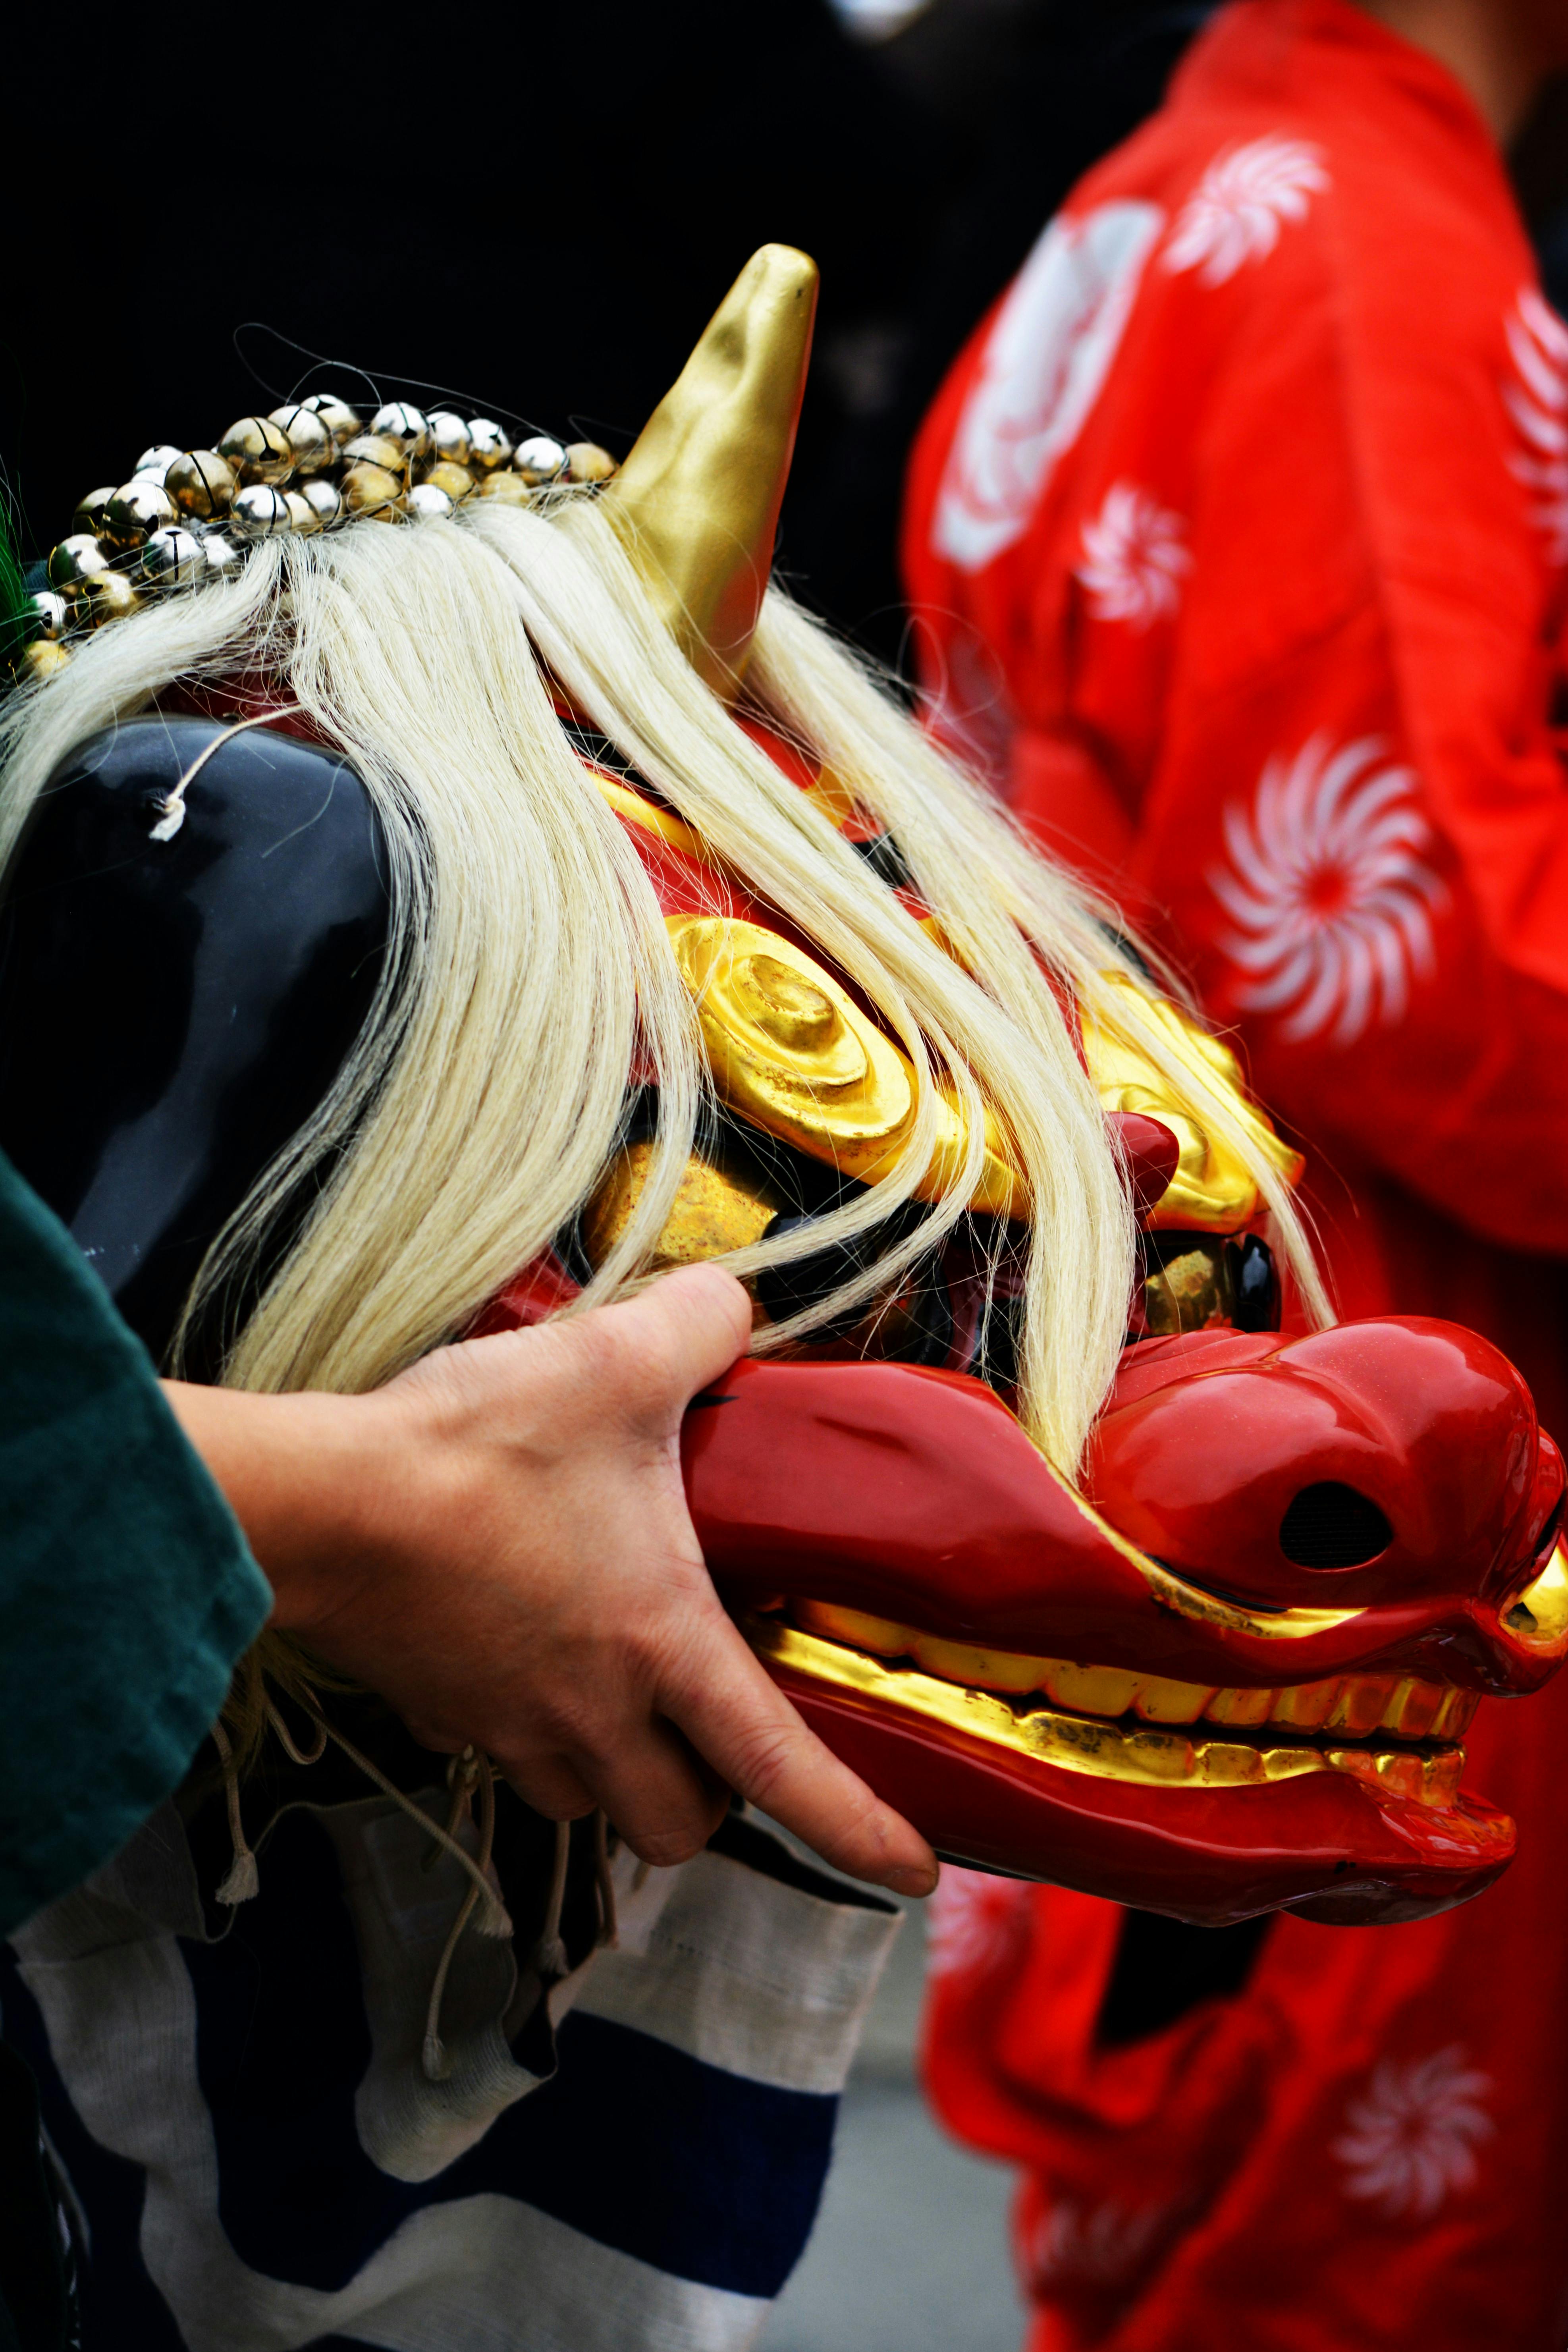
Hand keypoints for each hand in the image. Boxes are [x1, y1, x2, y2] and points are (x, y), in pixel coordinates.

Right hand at [164, 1265, 936, 1895]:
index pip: (782, 1771)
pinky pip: (497, 1747)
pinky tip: (521, 1650)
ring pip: (583, 1798)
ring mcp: (505, 1723)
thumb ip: (700, 1324)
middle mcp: (591, 1711)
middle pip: (675, 1824)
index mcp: (662, 1645)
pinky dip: (522, 1723)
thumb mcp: (615, 1357)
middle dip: (708, 1804)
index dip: (856, 1828)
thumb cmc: (477, 1448)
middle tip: (722, 1741)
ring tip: (621, 1694)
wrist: (323, 1503)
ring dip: (614, 1769)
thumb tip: (731, 1305)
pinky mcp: (436, 1709)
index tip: (910, 1874)